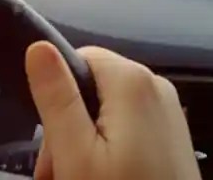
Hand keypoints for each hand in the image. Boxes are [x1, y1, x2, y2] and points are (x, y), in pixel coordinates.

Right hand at [25, 41, 199, 179]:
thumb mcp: (76, 153)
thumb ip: (57, 97)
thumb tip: (39, 46)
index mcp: (132, 81)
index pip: (78, 58)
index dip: (57, 96)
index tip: (53, 142)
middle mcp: (156, 88)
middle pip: (91, 87)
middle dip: (69, 127)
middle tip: (61, 173)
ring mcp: (169, 114)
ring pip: (107, 112)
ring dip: (86, 144)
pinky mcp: (173, 139)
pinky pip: (129, 129)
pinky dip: (110, 152)